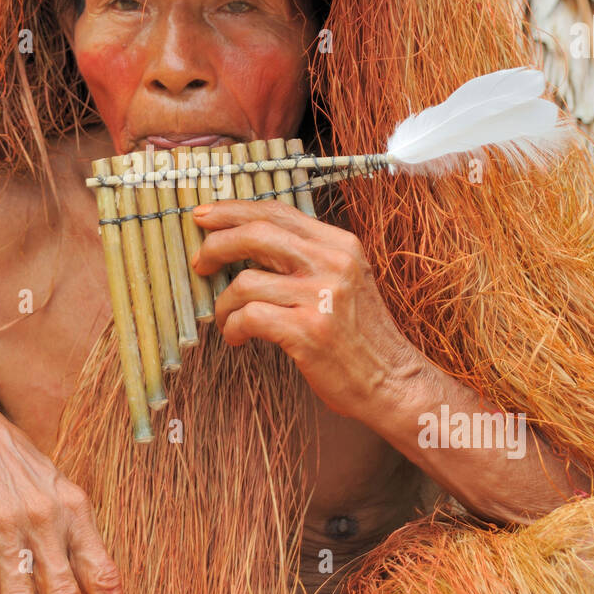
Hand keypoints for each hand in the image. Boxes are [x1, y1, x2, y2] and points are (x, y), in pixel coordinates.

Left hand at [191, 199, 422, 424]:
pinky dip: (232, 327)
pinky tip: (237, 338)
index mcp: (340, 245)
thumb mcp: (345, 280)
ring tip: (227, 318)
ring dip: (224, 303)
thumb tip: (248, 239)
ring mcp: (322, 297)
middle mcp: (333, 263)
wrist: (394, 382)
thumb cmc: (360, 335)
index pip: (277, 211)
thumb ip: (308, 257)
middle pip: (256, 234)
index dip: (234, 211)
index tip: (205, 216)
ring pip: (245, 281)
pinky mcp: (309, 331)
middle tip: (199, 262)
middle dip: (216, 245)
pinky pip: (249, 317)